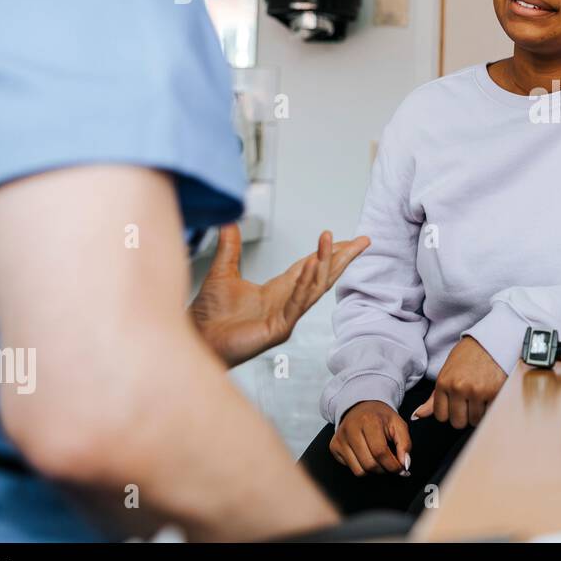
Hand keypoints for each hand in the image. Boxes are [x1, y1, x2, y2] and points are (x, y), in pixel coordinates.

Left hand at [190, 224, 369, 366]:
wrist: (197, 339)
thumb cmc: (208, 315)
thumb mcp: (222, 272)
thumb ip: (230, 247)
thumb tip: (228, 221)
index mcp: (278, 290)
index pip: (310, 267)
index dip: (327, 252)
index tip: (346, 239)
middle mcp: (286, 303)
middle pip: (322, 276)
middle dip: (343, 258)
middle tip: (363, 240)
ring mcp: (286, 317)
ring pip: (314, 287)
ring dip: (324, 263)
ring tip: (331, 240)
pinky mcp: (278, 329)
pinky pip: (297, 304)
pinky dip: (304, 284)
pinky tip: (310, 264)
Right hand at [330, 401, 410, 475]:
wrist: (361, 408)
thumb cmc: (381, 418)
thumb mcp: (398, 424)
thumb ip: (405, 444)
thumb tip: (404, 465)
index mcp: (368, 420)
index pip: (380, 451)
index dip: (393, 465)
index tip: (401, 468)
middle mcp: (350, 429)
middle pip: (369, 464)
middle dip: (384, 469)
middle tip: (391, 465)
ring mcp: (340, 439)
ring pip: (359, 470)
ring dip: (373, 471)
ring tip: (379, 460)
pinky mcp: (334, 447)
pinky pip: (350, 468)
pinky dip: (362, 467)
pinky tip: (366, 456)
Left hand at [412, 336, 507, 429]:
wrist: (492, 339)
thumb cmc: (469, 355)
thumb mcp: (447, 372)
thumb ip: (434, 397)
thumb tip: (417, 415)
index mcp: (444, 382)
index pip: (441, 416)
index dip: (450, 412)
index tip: (456, 403)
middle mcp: (458, 387)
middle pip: (457, 422)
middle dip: (464, 415)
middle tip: (470, 400)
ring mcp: (477, 391)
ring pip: (474, 420)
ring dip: (478, 413)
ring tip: (481, 396)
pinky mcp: (495, 392)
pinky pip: (489, 414)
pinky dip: (490, 408)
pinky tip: (490, 395)